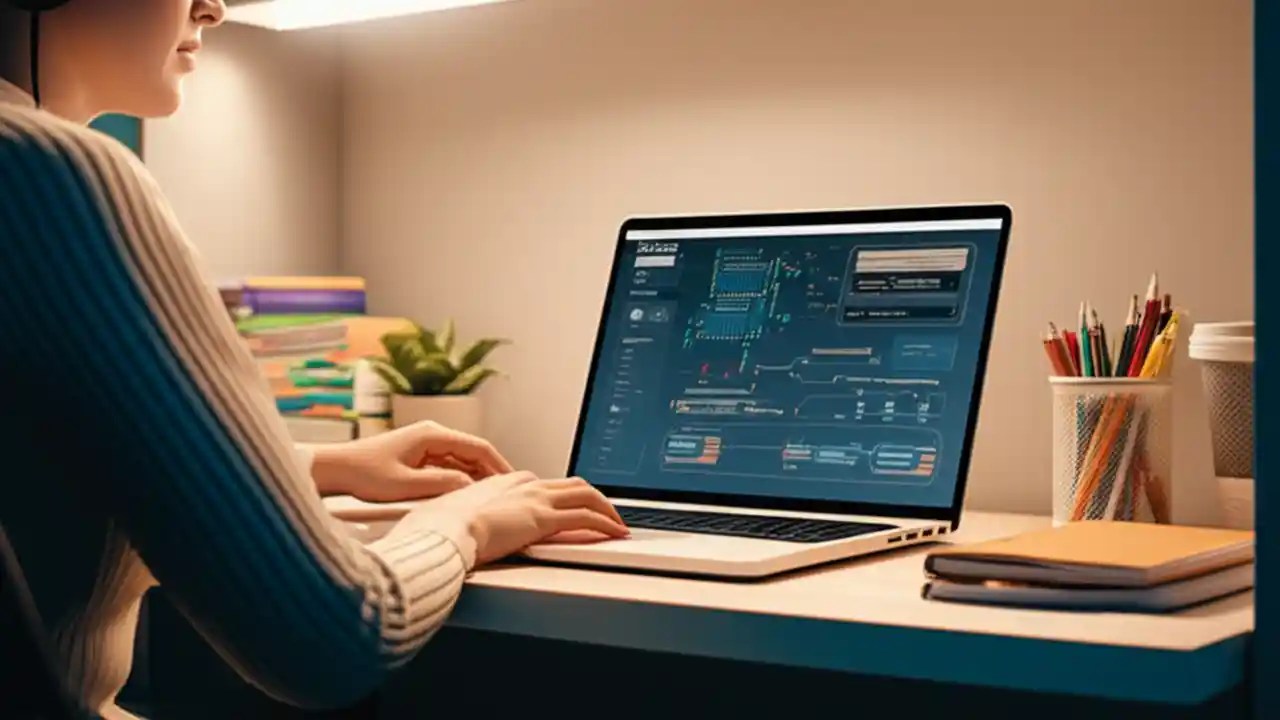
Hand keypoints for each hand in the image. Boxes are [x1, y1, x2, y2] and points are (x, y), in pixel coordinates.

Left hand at [309, 421, 514, 502]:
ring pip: (461, 459)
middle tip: (509, 493)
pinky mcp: (418, 454)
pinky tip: (467, 494)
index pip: (478, 447)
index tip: (514, 482)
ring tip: (492, 496)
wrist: (335, 468)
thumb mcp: (406, 485)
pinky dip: (461, 477)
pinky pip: (448, 464)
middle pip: (473, 451)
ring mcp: (425, 443)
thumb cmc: (364, 475)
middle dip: (492, 471)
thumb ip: (442, 484)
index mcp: (432, 435)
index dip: (499, 465)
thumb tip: (472, 486)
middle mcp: (432, 434)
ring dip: (477, 476)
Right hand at [410, 472, 628, 564]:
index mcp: (500, 482)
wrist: (443, 532)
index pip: (541, 483)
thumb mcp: (448, 518)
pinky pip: (587, 518)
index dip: (559, 494)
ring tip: (617, 523)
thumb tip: (454, 533)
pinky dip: (606, 524)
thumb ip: (460, 521)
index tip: (566, 505)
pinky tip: (615, 533)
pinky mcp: (545, 519)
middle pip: (569, 484)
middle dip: (591, 497)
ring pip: (586, 495)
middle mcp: (522, 485)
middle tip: (604, 511)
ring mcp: (536, 499)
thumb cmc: (439, 530)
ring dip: (606, 508)